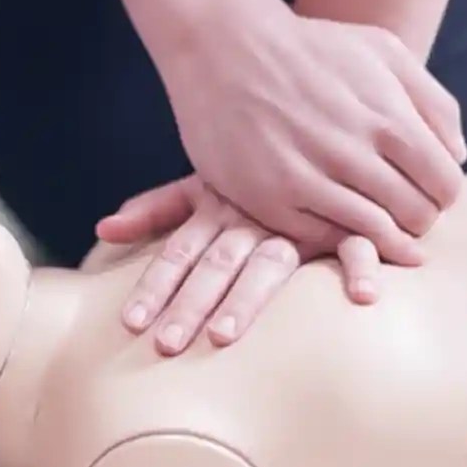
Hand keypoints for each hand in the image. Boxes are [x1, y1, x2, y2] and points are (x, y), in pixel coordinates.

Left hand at [97, 177, 382, 355]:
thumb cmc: (259, 163)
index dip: (154, 285)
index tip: (131, 323)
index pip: (179, 250)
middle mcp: (255, 214)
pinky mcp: (348, 220)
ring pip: (270, 261)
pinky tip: (363, 297)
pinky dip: (362, 266)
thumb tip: (103, 229)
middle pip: (217, 263)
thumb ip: (159, 208)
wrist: (330, 122)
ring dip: (247, 298)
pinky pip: (357, 243)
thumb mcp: (208, 182)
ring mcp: (301, 217)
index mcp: (220, 206)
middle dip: (189, 304)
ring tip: (222, 336)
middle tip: (166, 345)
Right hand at [159, 12, 466, 266]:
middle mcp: (352, 152)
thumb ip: (433, 102)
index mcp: (388, 117)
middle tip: (402, 210)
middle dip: (418, 217)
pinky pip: (326, 239)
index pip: (445, 184)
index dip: (443, 194)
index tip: (427, 191)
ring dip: (386, 235)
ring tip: (377, 223)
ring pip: (374, 234)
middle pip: (415, 215)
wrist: (224, 47)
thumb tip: (458, 156)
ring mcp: (309, 180)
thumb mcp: (383, 51)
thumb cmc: (310, 49)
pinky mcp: (272, 201)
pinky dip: (343, 237)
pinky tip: (341, 223)